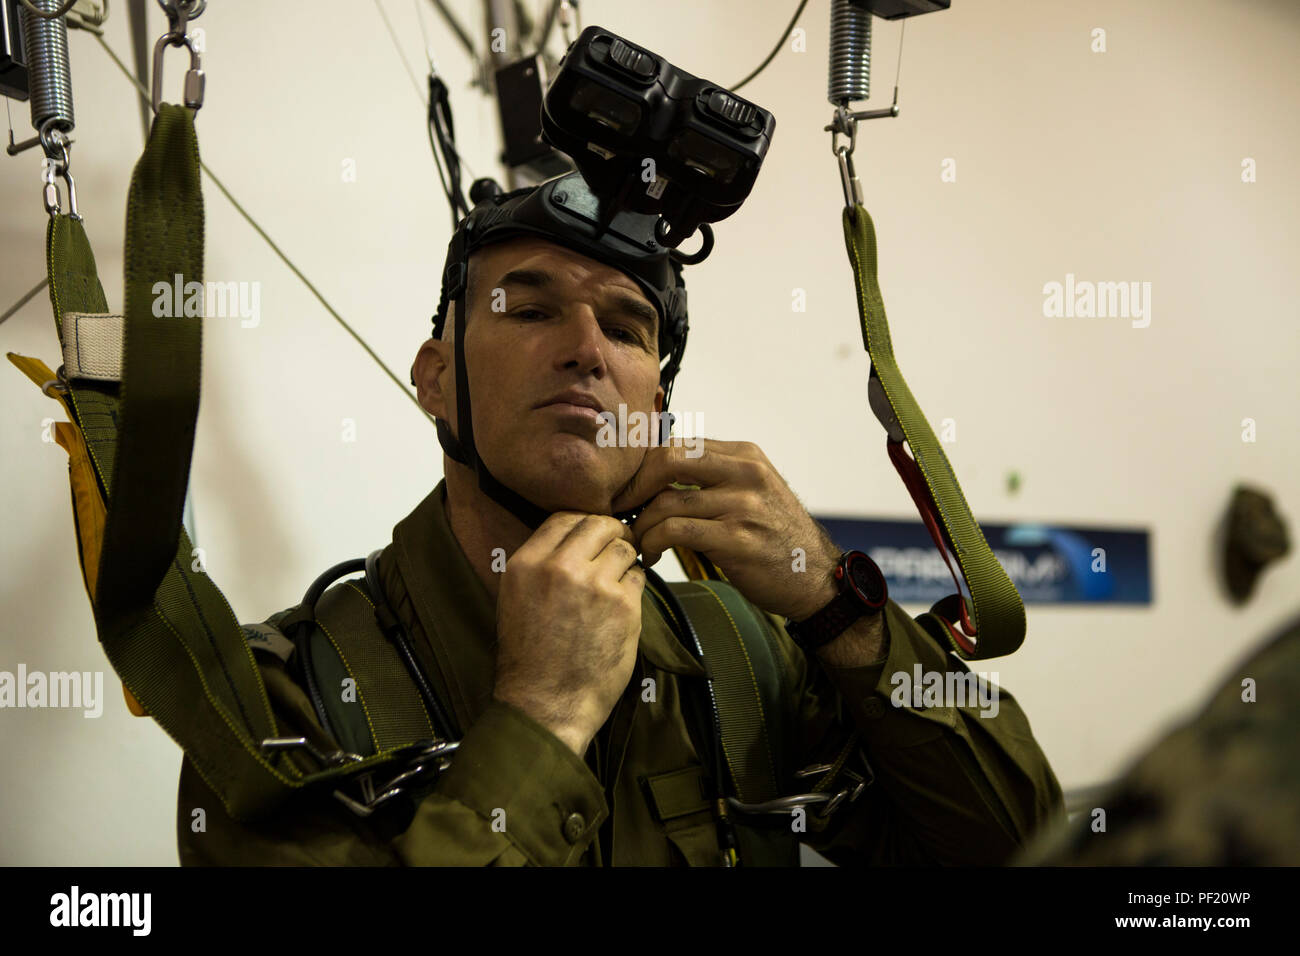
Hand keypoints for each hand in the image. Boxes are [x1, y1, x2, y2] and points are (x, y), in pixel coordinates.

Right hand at [492, 512, 644, 757]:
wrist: (545, 704)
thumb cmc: (530, 658)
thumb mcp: (516, 599)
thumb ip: (541, 564)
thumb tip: (573, 539)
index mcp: (527, 564)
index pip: (564, 517)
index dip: (584, 524)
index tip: (592, 536)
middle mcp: (559, 568)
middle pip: (599, 524)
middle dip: (612, 533)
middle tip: (616, 549)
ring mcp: (595, 585)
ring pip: (624, 548)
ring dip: (625, 561)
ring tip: (616, 584)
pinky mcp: (624, 606)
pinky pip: (638, 577)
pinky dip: (634, 587)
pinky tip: (621, 607)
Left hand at [611, 439, 841, 621]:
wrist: (816, 577)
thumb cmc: (775, 538)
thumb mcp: (750, 493)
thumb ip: (712, 479)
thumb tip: (654, 476)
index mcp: (745, 456)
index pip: (678, 444)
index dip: (643, 465)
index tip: (626, 488)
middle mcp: (746, 473)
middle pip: (668, 459)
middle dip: (634, 485)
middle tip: (620, 508)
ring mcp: (743, 505)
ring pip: (667, 501)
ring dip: (642, 524)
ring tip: (638, 541)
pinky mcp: (737, 539)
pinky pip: (676, 531)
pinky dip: (653, 543)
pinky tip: (651, 555)